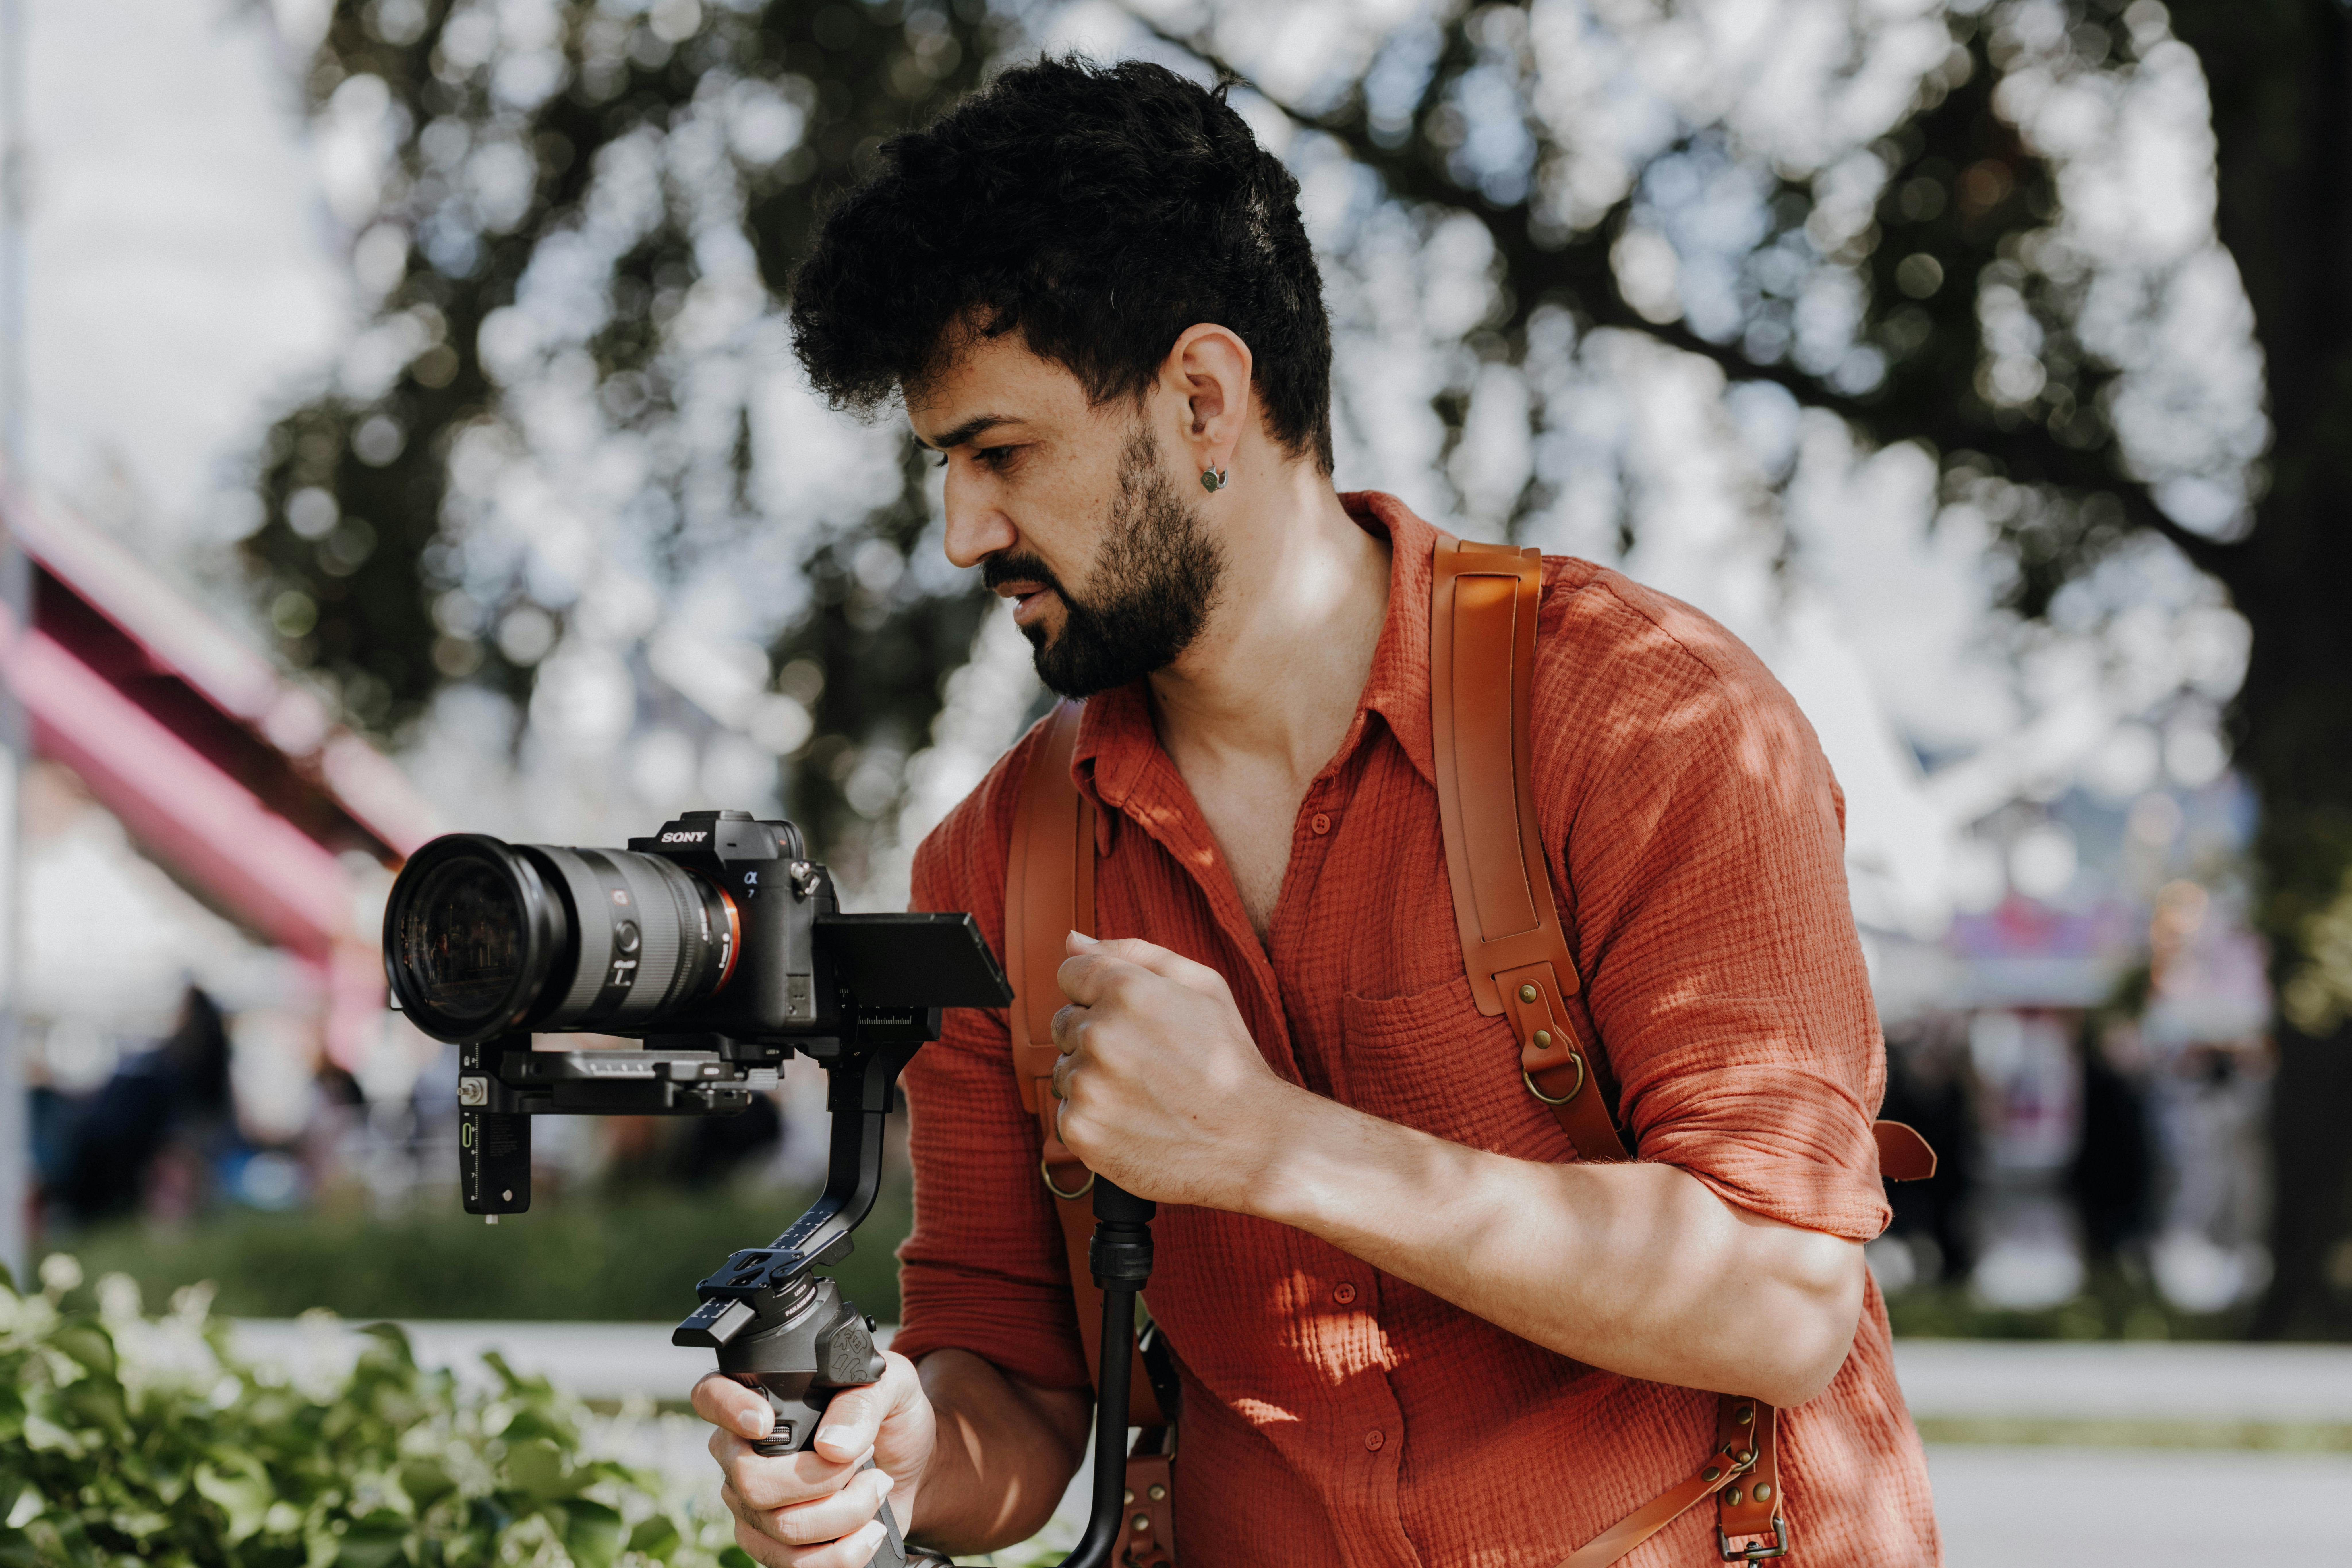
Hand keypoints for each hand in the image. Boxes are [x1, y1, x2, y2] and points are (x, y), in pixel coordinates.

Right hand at [693, 1352, 935, 1567]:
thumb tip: (831, 1446)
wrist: (910, 1469)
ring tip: (878, 1487)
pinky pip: (794, 1565)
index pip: (711, 1397)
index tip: (764, 1422)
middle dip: (822, 1478)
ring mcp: (753, 1506)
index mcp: (761, 1402)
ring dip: (846, 1512)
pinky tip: (869, 1531)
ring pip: (781, 1526)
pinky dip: (842, 1553)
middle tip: (864, 1458)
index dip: (728, 1409)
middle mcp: (743, 1455)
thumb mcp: (891, 1387)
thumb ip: (862, 1401)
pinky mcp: (774, 1546)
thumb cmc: (891, 1418)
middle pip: (751, 1480)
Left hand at [1049, 931, 1304, 1209]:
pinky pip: (1066, 1112)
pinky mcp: (1081, 1131)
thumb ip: (1133, 953)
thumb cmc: (1228, 1062)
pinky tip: (1136, 1123)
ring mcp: (1087, 1086)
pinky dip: (1094, 1118)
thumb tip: (1072, 940)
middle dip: (1098, 1036)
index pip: (1070, 974)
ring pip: (1065, 1069)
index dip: (1100, 995)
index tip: (1134, 1021)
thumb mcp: (1203, 987)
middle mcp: (1100, 1034)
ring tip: (1147, 1095)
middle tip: (1149, 1062)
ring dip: (1095, 1079)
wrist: (1252, 1145)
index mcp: (1127, 990)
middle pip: (1065, 1022)